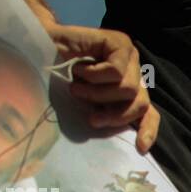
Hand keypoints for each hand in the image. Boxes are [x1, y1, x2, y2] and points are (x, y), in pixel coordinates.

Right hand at [48, 23, 160, 153]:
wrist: (40, 47)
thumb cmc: (61, 79)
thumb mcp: (88, 105)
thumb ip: (106, 114)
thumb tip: (127, 142)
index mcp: (129, 91)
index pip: (149, 113)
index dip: (148, 130)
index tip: (140, 147)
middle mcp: (134, 73)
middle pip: (142, 104)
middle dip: (116, 116)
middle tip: (92, 119)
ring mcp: (129, 56)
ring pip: (128, 89)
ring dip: (97, 93)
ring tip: (76, 87)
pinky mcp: (120, 43)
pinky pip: (115, 72)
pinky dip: (92, 75)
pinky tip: (78, 68)